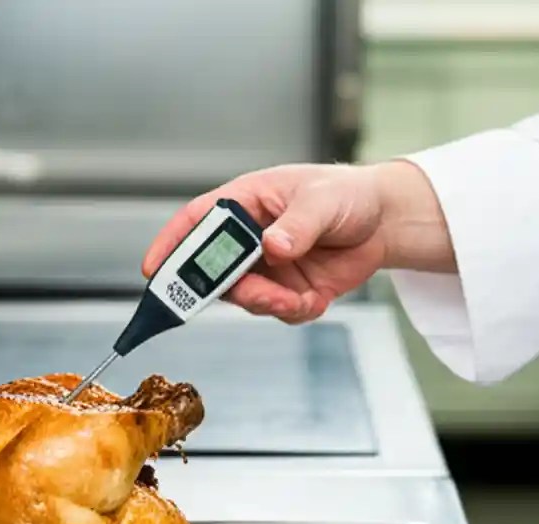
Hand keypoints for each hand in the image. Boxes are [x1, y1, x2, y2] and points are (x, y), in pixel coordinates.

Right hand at [142, 161, 452, 323]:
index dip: (170, 245)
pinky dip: (296, 312)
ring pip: (246, 298)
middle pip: (215, 271)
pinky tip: (318, 297)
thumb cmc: (348, 195)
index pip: (196, 222)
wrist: (384, 222)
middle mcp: (249, 238)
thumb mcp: (323, 201)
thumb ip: (298, 225)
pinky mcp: (288, 291)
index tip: (153, 271)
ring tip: (298, 298)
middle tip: (256, 295)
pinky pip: (279, 312)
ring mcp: (267, 267)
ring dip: (269, 304)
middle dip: (229, 290)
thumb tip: (274, 246)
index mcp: (245, 202)